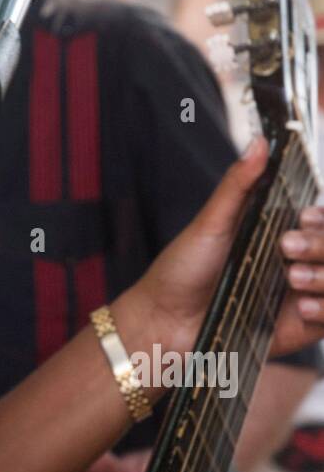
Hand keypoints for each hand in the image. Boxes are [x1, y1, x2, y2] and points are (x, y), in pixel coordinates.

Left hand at [128, 138, 323, 360]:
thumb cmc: (182, 269)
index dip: (322, 220)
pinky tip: (301, 306)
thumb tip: (259, 142)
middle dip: (323, 245)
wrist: (164, 321)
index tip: (305, 217)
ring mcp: (299, 295)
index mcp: (280, 233)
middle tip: (287, 247)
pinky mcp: (298, 329)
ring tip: (293, 278)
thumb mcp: (211, 222)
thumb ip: (239, 184)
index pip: (322, 222)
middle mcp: (296, 262)